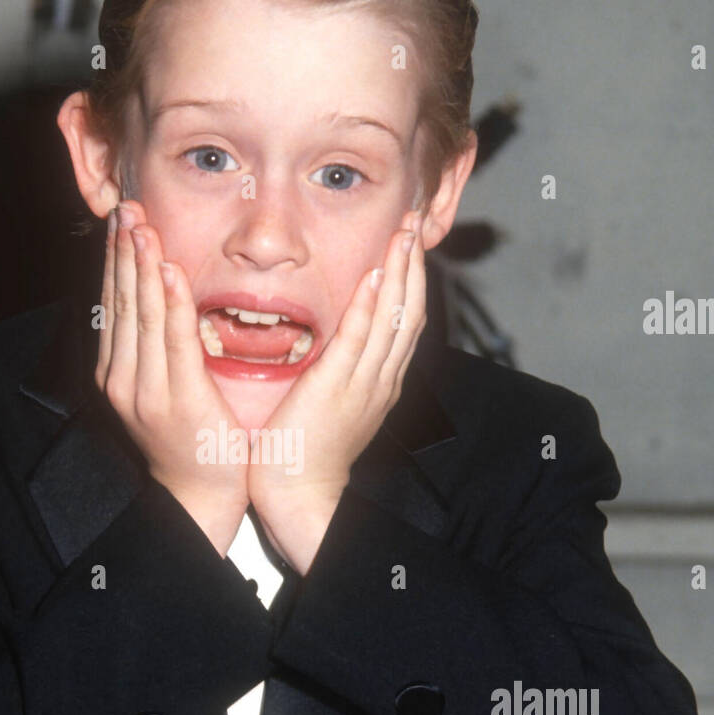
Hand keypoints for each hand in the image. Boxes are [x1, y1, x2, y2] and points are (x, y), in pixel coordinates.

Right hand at [96, 201, 247, 555]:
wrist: (200, 493)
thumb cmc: (190, 439)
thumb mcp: (163, 387)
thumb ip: (158, 347)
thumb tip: (160, 298)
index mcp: (116, 372)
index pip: (112, 304)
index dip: (115, 259)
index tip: (120, 220)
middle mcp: (122, 377)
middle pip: (120, 302)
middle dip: (123, 251)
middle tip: (127, 206)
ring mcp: (145, 389)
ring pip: (140, 315)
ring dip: (140, 266)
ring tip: (141, 225)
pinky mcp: (177, 398)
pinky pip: (173, 342)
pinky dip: (169, 303)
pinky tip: (168, 272)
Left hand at [249, 218, 425, 573]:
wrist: (299, 493)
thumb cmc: (303, 452)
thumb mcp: (331, 403)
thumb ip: (338, 370)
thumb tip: (336, 341)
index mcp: (380, 382)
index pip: (405, 321)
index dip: (411, 279)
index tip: (408, 243)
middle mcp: (381, 379)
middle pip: (410, 311)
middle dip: (413, 264)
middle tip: (414, 221)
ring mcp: (364, 383)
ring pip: (393, 318)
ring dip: (400, 272)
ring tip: (404, 232)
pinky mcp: (337, 388)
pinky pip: (360, 340)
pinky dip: (372, 306)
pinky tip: (376, 276)